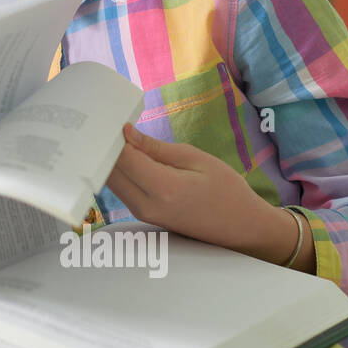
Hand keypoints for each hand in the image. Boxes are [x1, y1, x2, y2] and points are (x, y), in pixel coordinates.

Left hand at [106, 123, 301, 265]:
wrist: (241, 227)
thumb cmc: (226, 189)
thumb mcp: (196, 159)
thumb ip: (156, 148)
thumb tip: (126, 133)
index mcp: (164, 188)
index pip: (122, 159)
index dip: (113, 138)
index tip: (110, 119)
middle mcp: (146, 205)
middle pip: (110, 172)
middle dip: (106, 148)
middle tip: (110, 125)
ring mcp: (142, 214)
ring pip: (111, 182)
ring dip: (110, 160)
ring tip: (119, 138)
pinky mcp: (142, 215)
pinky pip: (121, 190)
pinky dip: (120, 172)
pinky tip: (128, 156)